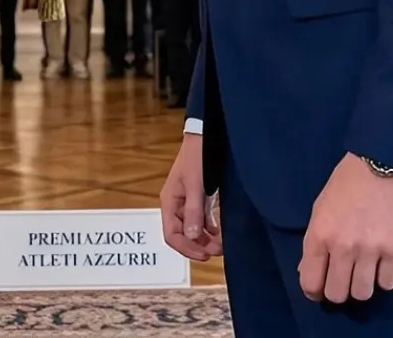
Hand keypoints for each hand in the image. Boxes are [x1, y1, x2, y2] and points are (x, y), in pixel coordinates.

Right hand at [160, 134, 221, 260]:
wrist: (206, 137)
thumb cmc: (197, 157)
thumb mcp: (196, 185)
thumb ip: (193, 210)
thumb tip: (191, 236)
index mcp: (170, 201)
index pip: (171, 235)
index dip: (186, 248)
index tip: (205, 255)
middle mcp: (177, 204)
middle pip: (183, 235)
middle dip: (199, 245)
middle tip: (218, 250)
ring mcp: (188, 202)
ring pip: (194, 229)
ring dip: (206, 239)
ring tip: (222, 244)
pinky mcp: (200, 198)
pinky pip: (202, 220)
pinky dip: (211, 229)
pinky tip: (220, 234)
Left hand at [300, 154, 392, 304]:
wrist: (381, 162)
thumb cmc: (345, 183)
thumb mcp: (319, 209)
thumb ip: (314, 243)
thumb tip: (310, 274)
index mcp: (319, 236)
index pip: (311, 283)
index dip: (314, 291)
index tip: (321, 287)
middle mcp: (342, 247)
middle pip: (337, 295)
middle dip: (338, 290)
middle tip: (344, 278)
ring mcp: (370, 251)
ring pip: (363, 294)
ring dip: (362, 286)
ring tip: (364, 271)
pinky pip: (388, 284)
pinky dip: (384, 279)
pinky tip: (382, 264)